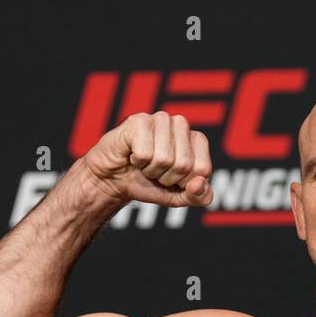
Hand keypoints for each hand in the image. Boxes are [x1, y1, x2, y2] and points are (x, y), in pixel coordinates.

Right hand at [83, 111, 213, 206]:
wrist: (113, 180)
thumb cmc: (148, 183)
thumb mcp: (178, 197)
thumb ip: (199, 197)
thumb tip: (199, 184)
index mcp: (197, 140)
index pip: (202, 170)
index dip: (184, 183)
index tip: (172, 179)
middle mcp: (181, 124)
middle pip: (184, 164)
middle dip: (167, 178)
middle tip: (154, 171)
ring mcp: (160, 119)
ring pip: (165, 158)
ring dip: (151, 170)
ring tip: (144, 163)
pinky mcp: (139, 120)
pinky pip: (146, 154)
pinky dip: (137, 163)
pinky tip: (132, 155)